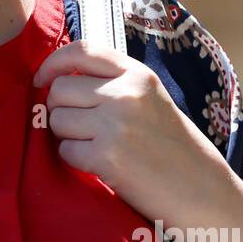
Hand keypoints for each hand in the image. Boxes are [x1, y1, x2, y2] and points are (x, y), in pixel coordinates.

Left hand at [31, 38, 236, 225]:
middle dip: (59, 109)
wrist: (201, 190)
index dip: (52, 64)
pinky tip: (99, 164)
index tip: (41, 79)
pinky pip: (65, 150)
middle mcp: (125, 93)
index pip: (81, 51)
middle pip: (60, 90)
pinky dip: (74, 159)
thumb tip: (58, 79)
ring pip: (57, 120)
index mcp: (137, 74)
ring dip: (66, 135)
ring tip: (95, 145)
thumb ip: (112, 83)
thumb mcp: (150, 99)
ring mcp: (115, 124)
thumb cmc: (172, 146)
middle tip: (80, 127)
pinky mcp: (106, 156)